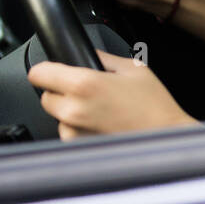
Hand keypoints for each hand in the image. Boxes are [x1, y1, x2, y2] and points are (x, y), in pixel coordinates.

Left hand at [27, 50, 199, 139]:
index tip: (52, 71)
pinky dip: (80, 129)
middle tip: (88, 92)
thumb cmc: (154, 105)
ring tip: (100, 111)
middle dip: (62, 92)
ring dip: (71, 112)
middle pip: (46, 97)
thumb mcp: (133, 68)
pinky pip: (69, 134)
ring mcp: (74, 133)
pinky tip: (102, 125)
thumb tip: (88, 54)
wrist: (165, 137)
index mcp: (84, 84)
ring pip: (58, 117)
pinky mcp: (78, 149)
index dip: (46, 70)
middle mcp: (73, 111)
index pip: (39, 73)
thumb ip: (104, 58)